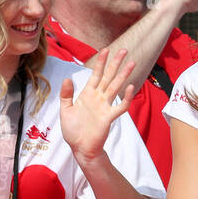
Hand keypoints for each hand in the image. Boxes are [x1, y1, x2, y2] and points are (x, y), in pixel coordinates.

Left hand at [61, 48, 136, 165]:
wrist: (80, 148)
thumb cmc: (73, 131)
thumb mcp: (65, 110)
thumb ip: (66, 95)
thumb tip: (68, 78)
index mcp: (87, 94)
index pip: (95, 74)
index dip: (100, 62)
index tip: (105, 50)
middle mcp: (98, 98)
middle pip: (109, 76)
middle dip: (116, 63)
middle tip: (124, 50)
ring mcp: (105, 106)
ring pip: (116, 87)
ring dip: (124, 75)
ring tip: (132, 63)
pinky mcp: (109, 117)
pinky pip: (120, 106)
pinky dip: (127, 97)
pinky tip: (131, 87)